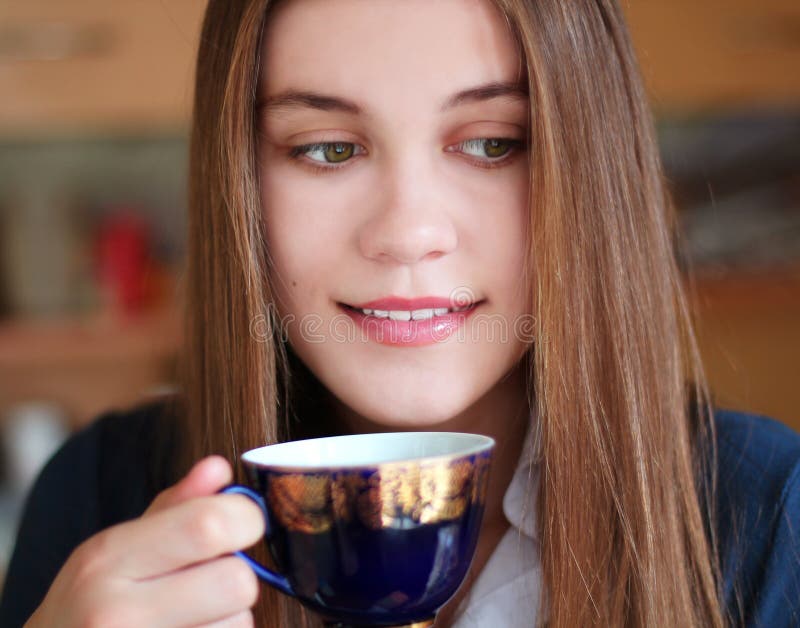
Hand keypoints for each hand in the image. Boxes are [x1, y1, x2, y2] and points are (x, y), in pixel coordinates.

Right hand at [26, 456, 264, 627]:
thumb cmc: (90, 604)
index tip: (240, 524)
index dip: (245, 519)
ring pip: (241, 623)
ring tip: (191, 619)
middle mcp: (115, 613)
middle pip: (237, 581)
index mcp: (107, 559)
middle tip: (210, 581)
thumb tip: (220, 468)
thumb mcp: (116, 549)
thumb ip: (175, 507)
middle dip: (237, 577)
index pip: (210, 525)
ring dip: (230, 619)